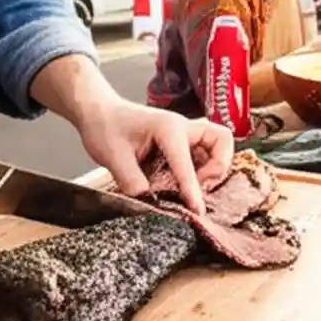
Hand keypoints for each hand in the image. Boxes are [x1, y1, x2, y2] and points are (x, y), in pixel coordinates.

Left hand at [76, 100, 232, 214]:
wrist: (98, 111)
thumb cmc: (105, 127)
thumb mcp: (113, 157)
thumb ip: (132, 182)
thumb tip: (150, 204)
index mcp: (167, 128)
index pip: (187, 161)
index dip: (192, 188)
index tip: (196, 210)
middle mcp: (182, 127)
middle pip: (222, 139)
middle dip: (219, 165)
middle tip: (200, 185)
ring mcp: (183, 134)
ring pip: (217, 145)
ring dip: (213, 167)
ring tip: (193, 186)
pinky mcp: (180, 142)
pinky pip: (204, 153)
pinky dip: (203, 169)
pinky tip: (183, 182)